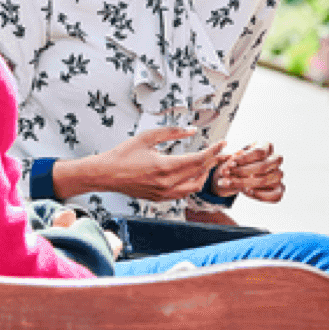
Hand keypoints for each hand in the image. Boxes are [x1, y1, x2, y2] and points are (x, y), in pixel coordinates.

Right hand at [59, 126, 226, 202]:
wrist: (106, 174)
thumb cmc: (123, 154)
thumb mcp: (147, 137)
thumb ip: (171, 132)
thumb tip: (192, 131)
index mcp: (165, 167)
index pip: (198, 160)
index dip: (213, 151)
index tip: (222, 144)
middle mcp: (167, 183)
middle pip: (199, 173)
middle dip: (212, 162)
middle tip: (220, 153)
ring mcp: (164, 193)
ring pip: (194, 187)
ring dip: (203, 174)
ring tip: (206, 163)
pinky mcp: (160, 198)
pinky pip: (183, 193)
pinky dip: (191, 183)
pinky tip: (190, 174)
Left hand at [213, 141, 284, 203]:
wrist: (241, 174)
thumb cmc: (239, 161)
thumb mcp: (234, 156)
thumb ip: (233, 158)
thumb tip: (233, 159)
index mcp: (267, 146)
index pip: (259, 152)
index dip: (244, 158)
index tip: (231, 164)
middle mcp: (276, 159)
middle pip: (263, 166)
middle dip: (242, 171)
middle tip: (227, 174)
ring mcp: (279, 174)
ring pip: (265, 180)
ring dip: (246, 183)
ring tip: (232, 183)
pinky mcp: (280, 189)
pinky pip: (275, 195)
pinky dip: (260, 195)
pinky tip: (247, 192)